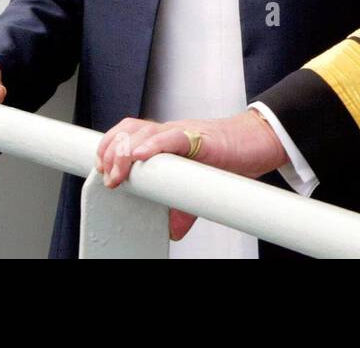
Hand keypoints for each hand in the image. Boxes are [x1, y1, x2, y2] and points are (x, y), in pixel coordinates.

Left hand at [95, 111, 289, 239]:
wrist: (258, 143)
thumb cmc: (228, 157)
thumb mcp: (197, 185)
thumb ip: (181, 203)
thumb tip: (171, 229)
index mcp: (164, 141)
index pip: (127, 133)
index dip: (109, 147)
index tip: (101, 170)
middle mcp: (169, 133)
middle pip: (128, 129)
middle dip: (111, 152)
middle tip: (109, 177)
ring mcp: (182, 132)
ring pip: (143, 130)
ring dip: (125, 151)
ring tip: (120, 171)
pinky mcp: (199, 137)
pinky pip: (172, 137)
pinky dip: (153, 145)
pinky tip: (140, 157)